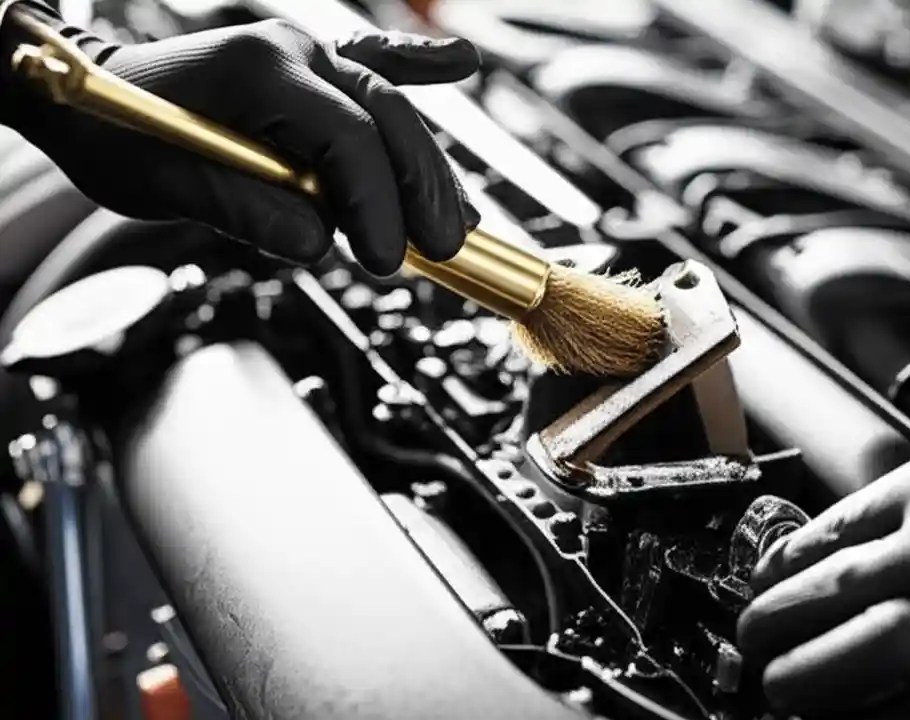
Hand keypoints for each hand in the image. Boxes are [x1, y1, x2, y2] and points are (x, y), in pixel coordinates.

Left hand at [0, 5, 479, 275]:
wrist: (90, 92)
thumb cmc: (116, 130)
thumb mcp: (165, 181)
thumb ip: (244, 211)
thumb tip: (317, 246)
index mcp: (257, 69)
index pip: (346, 137)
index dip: (375, 202)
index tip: (383, 258)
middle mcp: (294, 50)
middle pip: (386, 119)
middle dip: (421, 189)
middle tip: (441, 248)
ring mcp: (306, 53)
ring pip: (391, 107)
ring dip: (428, 166)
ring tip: (458, 219)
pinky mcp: (310, 69)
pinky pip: (374, 63)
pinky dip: (419, 66)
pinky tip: (459, 62)